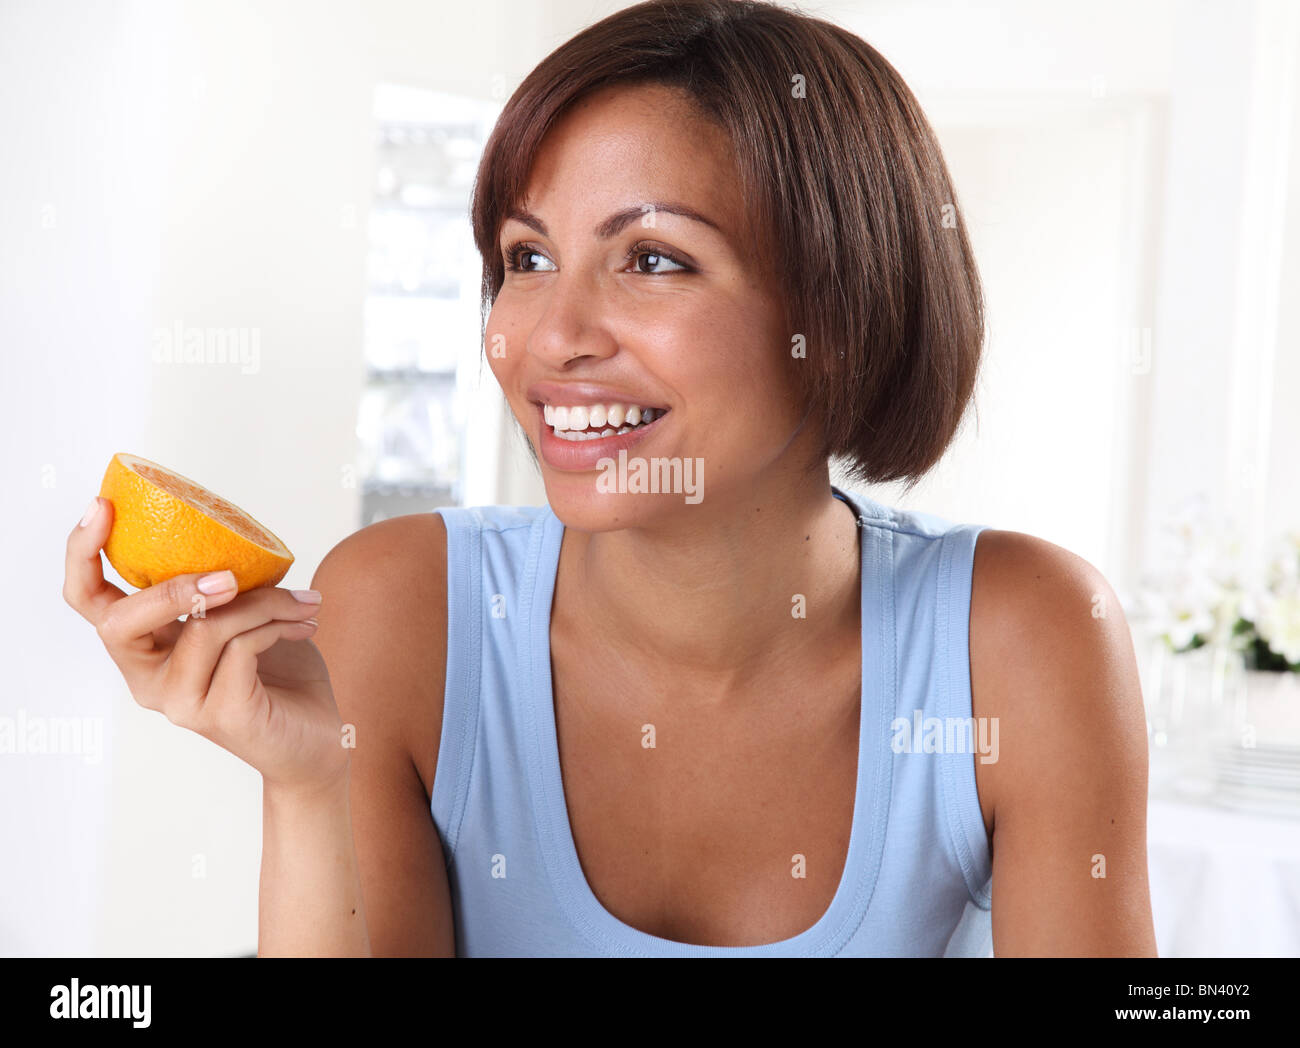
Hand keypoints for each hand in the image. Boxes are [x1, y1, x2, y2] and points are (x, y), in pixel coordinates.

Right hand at [63, 495, 348, 794]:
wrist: (319, 740)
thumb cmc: (281, 674)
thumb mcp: (246, 616)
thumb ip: (225, 583)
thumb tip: (232, 532)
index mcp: (145, 649)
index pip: (88, 602)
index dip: (82, 554)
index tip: (102, 507)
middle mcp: (149, 680)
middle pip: (120, 621)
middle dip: (170, 588)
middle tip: (230, 575)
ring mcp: (181, 702)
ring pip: (204, 626)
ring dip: (263, 602)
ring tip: (305, 602)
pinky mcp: (221, 715)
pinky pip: (241, 648)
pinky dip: (278, 625)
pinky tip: (306, 625)